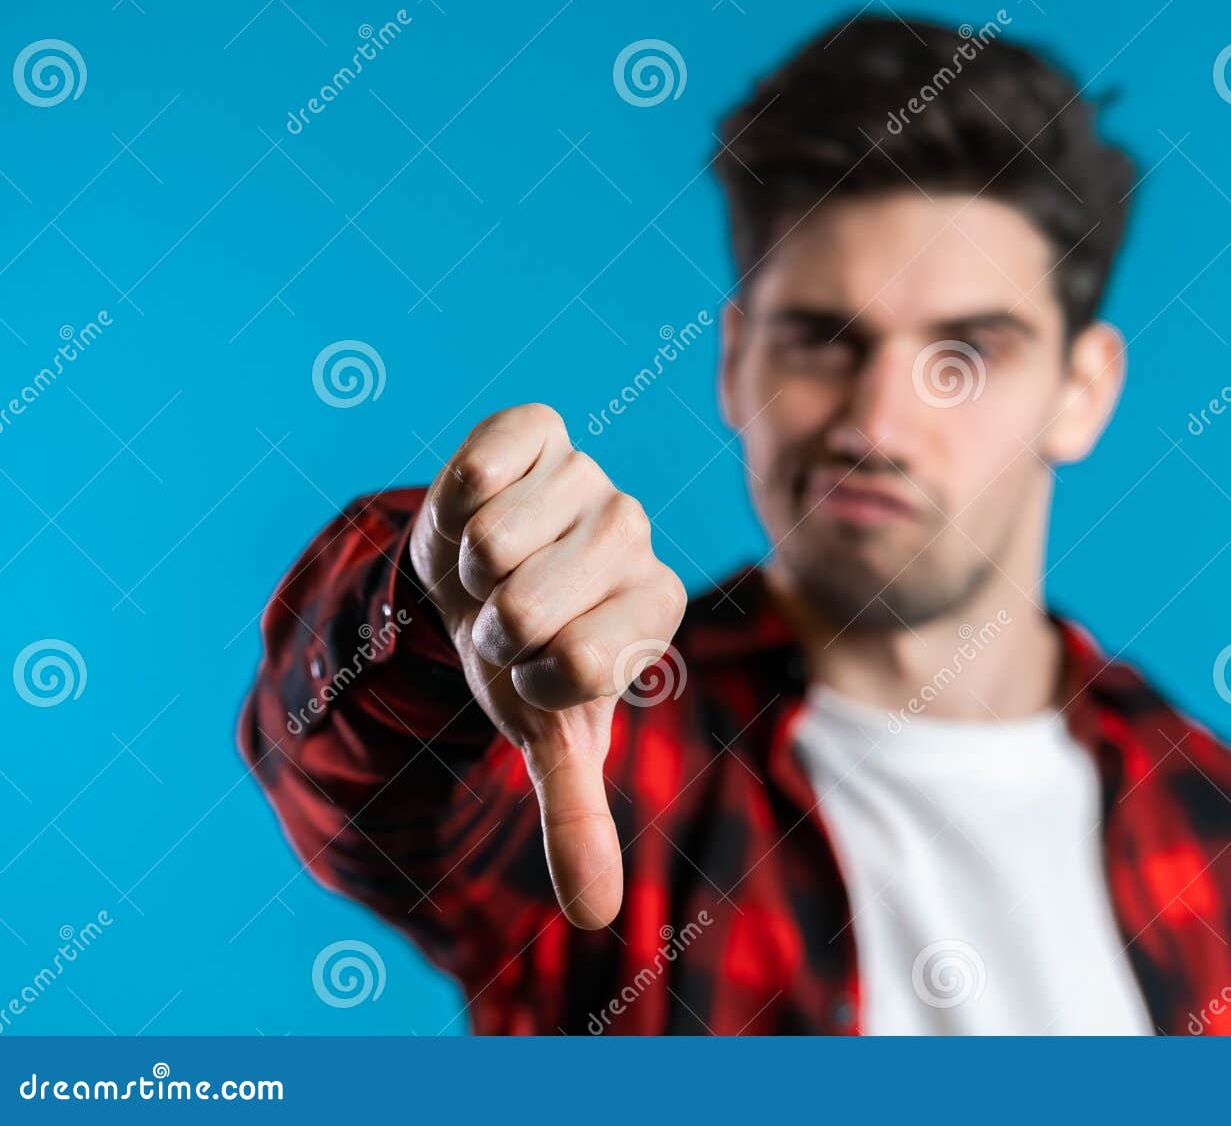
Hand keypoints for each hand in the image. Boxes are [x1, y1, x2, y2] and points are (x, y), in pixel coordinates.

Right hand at [409, 404, 685, 928]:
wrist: (472, 579)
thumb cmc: (522, 659)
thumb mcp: (547, 736)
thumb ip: (576, 819)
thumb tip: (598, 920)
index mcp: (658, 607)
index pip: (583, 666)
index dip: (529, 680)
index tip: (530, 667)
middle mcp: (638, 535)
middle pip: (530, 610)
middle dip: (489, 633)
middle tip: (501, 620)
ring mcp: (591, 476)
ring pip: (495, 545)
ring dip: (463, 575)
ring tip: (485, 570)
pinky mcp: (539, 430)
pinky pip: (483, 466)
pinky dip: (453, 502)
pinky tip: (472, 512)